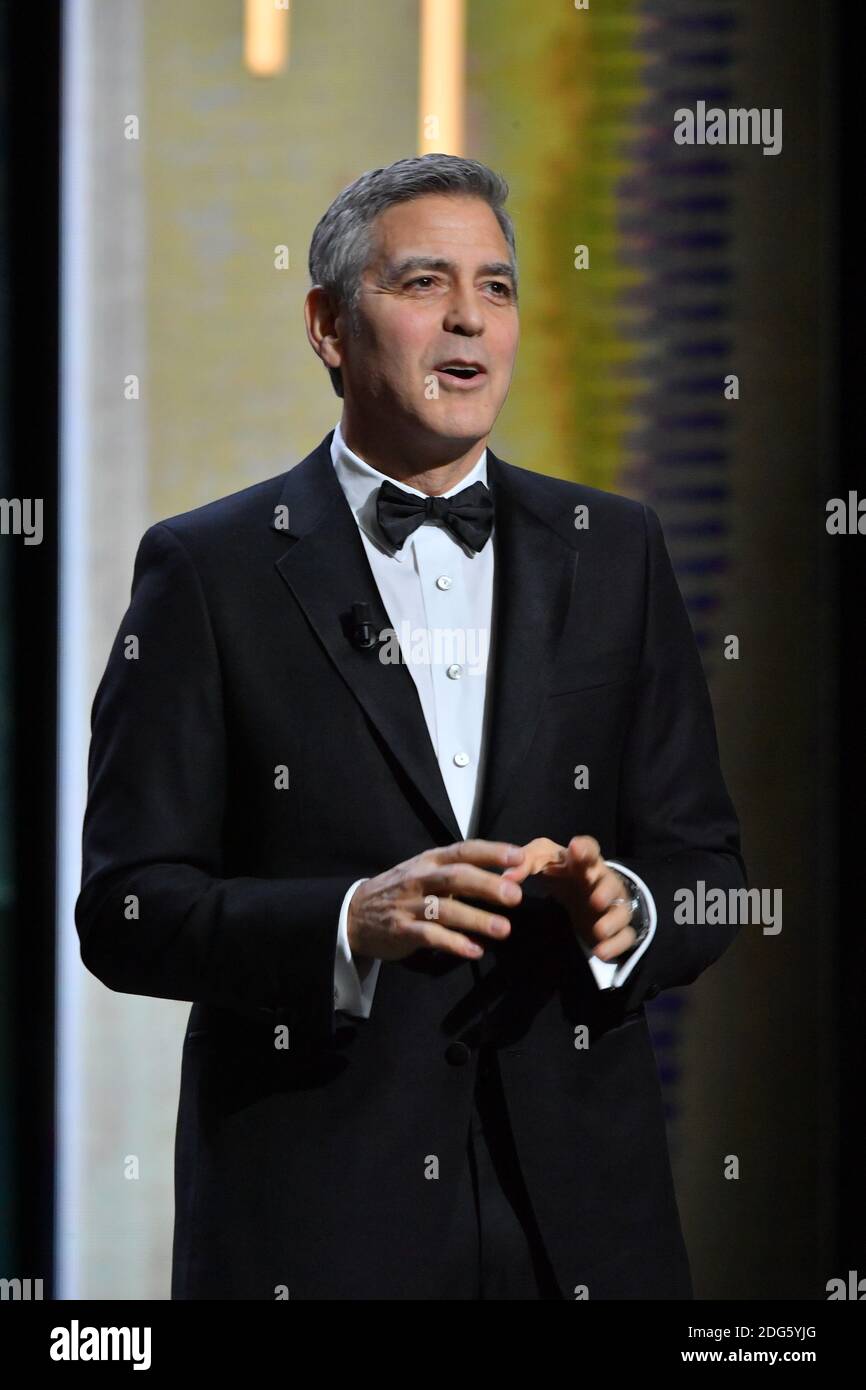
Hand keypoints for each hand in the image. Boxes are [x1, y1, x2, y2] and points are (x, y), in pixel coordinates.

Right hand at [346, 839, 524, 963]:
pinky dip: (453, 943)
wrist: (354, 913)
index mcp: (430, 860)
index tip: (518, 857)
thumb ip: (458, 874)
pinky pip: (430, 936)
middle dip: (487, 885)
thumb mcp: (425, 872)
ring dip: (476, 919)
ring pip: (445, 909)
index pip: (463, 851)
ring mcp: (409, 905)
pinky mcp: (401, 930)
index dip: (491, 852)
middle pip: (456, 877)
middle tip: (515, 896)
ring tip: (503, 929)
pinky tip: (474, 950)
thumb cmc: (401, 891)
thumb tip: (506, 878)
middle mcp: (420, 878)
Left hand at [502, 835, 636, 961]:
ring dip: (612, 921)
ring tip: (599, 931)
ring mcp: (613, 905)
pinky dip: (615, 945)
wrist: (587, 895)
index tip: (575, 849)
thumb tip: (505, 878)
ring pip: (621, 911)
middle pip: (610, 882)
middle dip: (605, 890)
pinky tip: (600, 952)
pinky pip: (625, 936)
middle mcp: (602, 881)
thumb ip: (524, 863)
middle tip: (595, 900)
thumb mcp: (542, 861)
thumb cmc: (563, 873)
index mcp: (584, 863)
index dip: (585, 849)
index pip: (589, 849)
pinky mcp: (616, 928)